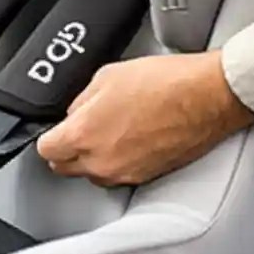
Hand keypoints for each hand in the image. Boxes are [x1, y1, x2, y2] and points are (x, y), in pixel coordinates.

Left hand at [36, 51, 253, 186]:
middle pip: (65, 168)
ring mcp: (125, 174)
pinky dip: (121, 160)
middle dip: (67, 150)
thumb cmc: (167, 83)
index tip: (56, 129)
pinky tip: (134, 137)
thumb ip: (82, 100)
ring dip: (95, 157)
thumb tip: (76, 111)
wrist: (208, 97)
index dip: (50, 135)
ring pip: (93, 174)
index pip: (46, 149)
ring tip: (114, 129)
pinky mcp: (148, 178)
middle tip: (81, 129)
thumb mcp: (108, 75)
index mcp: (83, 136)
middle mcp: (101, 163)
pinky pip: (120, 174)